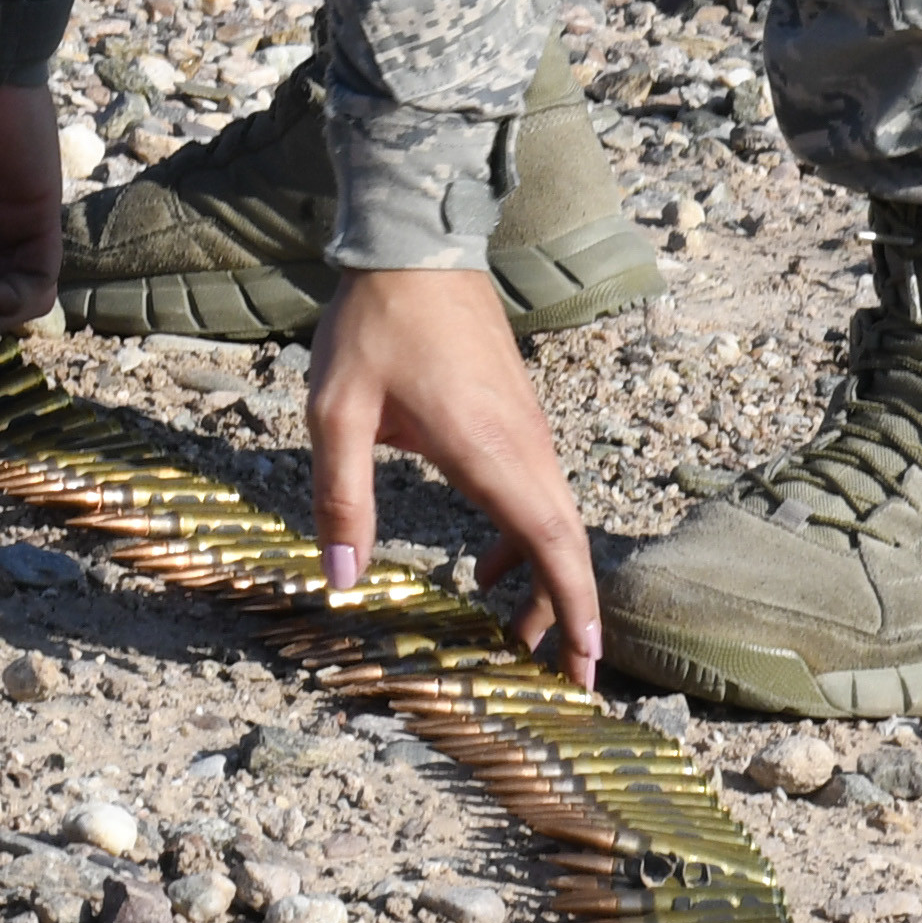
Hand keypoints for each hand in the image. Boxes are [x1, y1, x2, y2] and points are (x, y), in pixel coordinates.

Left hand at [305, 263, 606, 685]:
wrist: (414, 245)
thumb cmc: (375, 326)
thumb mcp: (337, 414)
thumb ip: (341, 498)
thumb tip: (343, 582)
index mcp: (492, 452)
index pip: (553, 546)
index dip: (573, 611)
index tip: (584, 666)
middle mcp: (525, 446)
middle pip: (561, 546)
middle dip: (561, 615)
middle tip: (549, 677)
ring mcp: (527, 430)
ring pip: (551, 522)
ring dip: (539, 580)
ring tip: (512, 634)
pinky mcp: (515, 418)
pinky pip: (535, 495)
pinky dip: (523, 541)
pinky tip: (484, 564)